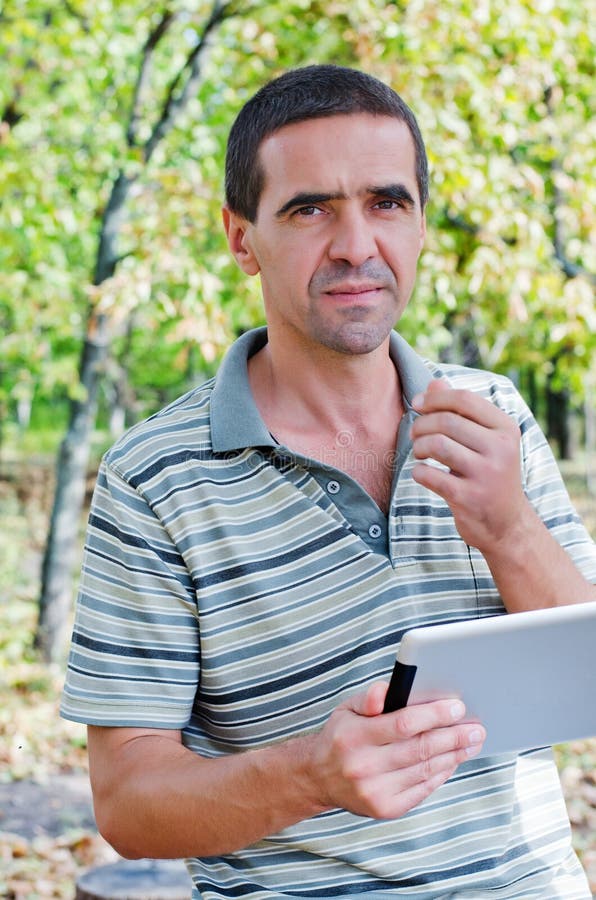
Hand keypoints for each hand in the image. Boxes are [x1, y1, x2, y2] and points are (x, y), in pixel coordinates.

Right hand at [308, 682, 484, 819]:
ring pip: (424, 770)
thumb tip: (387, 692)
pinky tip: (452, 761)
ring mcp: (374, 791)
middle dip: (453, 736)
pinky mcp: (384, 809)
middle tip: (476, 728)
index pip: (403, 723)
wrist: (319, 777)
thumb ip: (369, 697)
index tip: (457, 707)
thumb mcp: (347, 708)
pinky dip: (441, 774)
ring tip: (471, 742)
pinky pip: (421, 790)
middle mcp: (363, 765)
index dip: (433, 715)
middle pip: (420, 749)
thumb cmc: (341, 736)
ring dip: (453, 755)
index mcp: (354, 736)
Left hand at [410, 378, 527, 552]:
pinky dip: (418, 472)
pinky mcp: (470, 498)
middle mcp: (500, 449)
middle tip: (415, 436)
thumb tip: (434, 383)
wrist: (506, 524)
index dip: (434, 398)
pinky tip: (421, 473)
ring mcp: (487, 474)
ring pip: (437, 445)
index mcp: (506, 429)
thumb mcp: (484, 441)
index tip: (416, 405)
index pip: (464, 399)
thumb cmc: (488, 475)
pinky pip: (431, 476)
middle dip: (421, 425)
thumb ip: (460, 411)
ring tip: (420, 454)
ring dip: (419, 447)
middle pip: (447, 421)